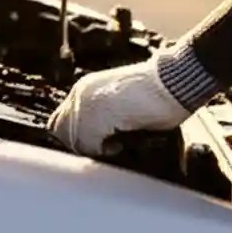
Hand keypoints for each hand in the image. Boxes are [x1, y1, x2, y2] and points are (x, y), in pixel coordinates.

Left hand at [47, 55, 190, 157]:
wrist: (172, 81)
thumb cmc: (155, 94)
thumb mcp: (119, 103)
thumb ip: (102, 116)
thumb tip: (95, 140)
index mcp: (84, 88)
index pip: (60, 120)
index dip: (74, 136)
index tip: (94, 144)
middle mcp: (80, 93)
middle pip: (60, 131)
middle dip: (79, 144)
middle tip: (102, 147)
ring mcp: (87, 103)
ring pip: (72, 140)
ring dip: (91, 148)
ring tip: (113, 144)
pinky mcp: (97, 115)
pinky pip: (88, 145)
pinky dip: (103, 151)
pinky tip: (119, 144)